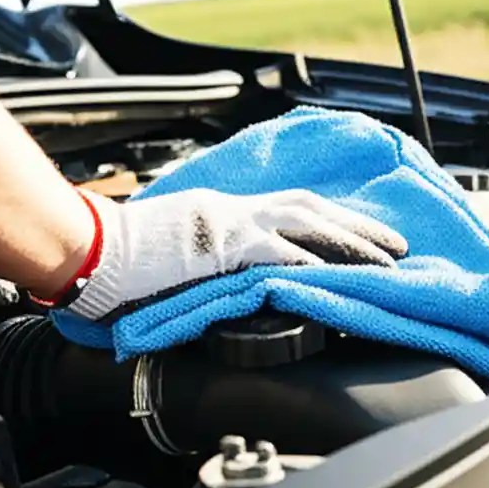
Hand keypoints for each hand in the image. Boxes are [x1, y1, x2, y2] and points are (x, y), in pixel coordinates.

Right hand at [66, 188, 407, 319]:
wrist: (89, 251)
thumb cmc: (117, 258)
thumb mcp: (173, 250)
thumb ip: (206, 259)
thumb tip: (223, 276)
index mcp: (222, 215)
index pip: (289, 211)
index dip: (331, 221)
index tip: (363, 233)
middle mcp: (233, 214)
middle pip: (311, 210)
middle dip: (358, 227)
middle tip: (399, 245)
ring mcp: (229, 228)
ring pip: (307, 224)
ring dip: (351, 240)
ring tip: (389, 259)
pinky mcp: (221, 249)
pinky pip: (278, 253)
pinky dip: (313, 260)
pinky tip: (343, 272)